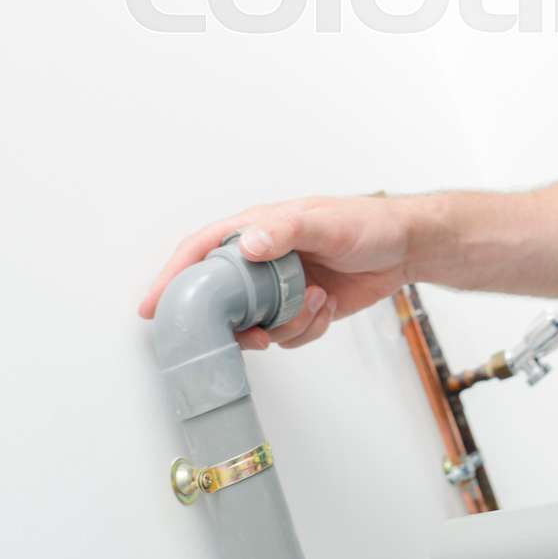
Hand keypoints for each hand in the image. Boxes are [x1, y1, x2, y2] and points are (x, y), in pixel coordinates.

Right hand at [136, 192, 410, 352]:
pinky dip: (308, 330)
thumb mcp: (327, 223)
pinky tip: (328, 307)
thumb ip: (286, 230)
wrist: (405, 248)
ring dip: (286, 326)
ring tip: (316, 303)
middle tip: (259, 333)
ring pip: (257, 325)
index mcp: (259, 229)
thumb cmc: (368, 224)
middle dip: (237, 323)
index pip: (202, 250)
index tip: (152, 307)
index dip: (173, 276)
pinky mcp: (300, 309)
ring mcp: (280, 287)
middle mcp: (263, 259)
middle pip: (223, 299)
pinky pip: (287, 335)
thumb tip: (248, 244)